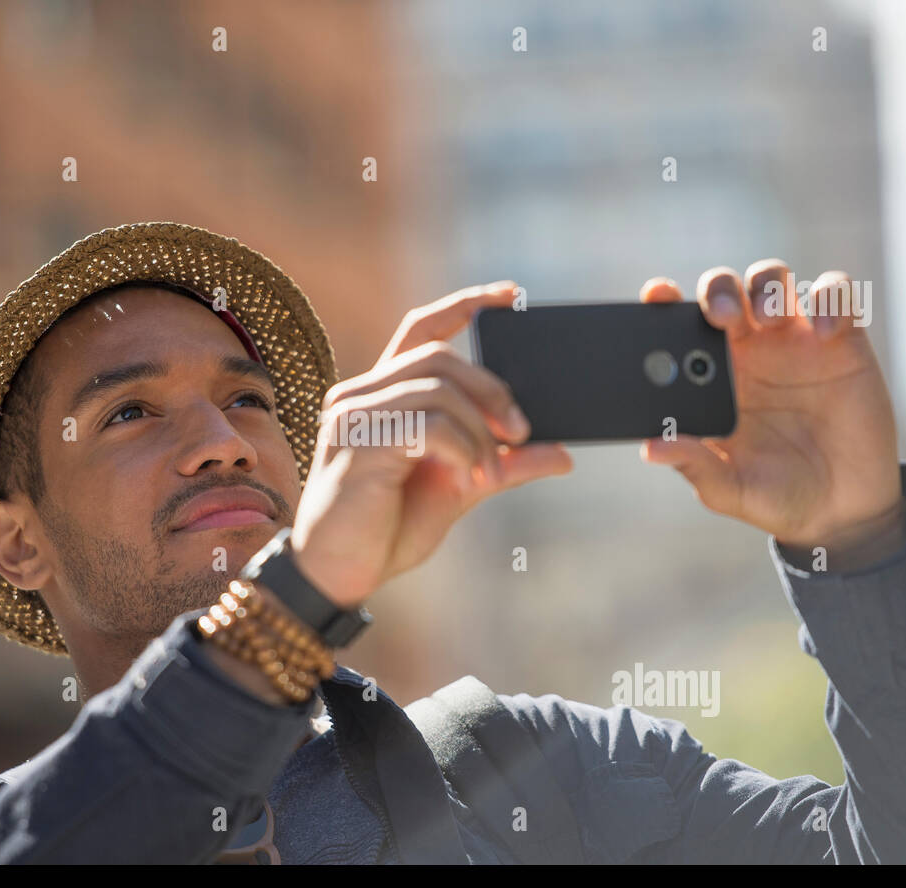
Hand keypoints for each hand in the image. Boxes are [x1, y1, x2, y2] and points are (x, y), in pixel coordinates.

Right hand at [290, 282, 573, 606]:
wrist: (342, 574)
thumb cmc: (389, 528)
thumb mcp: (459, 489)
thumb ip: (503, 463)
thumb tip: (562, 454)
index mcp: (384, 394)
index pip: (421, 327)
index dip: (465, 303)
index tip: (512, 294)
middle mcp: (361, 394)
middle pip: (439, 356)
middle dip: (492, 389)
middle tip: (522, 432)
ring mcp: (353, 415)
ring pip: (436, 390)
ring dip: (479, 431)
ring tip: (490, 472)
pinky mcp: (356, 443)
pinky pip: (426, 425)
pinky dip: (461, 448)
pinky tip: (468, 477)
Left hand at [637, 261, 905, 564]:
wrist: (844, 509)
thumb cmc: (777, 497)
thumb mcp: (731, 489)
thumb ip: (695, 466)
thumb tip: (652, 448)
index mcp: (709, 377)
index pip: (678, 325)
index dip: (664, 301)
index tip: (657, 295)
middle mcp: (747, 350)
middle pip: (723, 290)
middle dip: (717, 289)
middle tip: (720, 314)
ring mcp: (794, 340)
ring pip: (772, 280)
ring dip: (767, 285)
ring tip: (770, 317)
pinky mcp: (843, 340)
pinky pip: (835, 294)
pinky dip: (830, 297)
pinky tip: (827, 330)